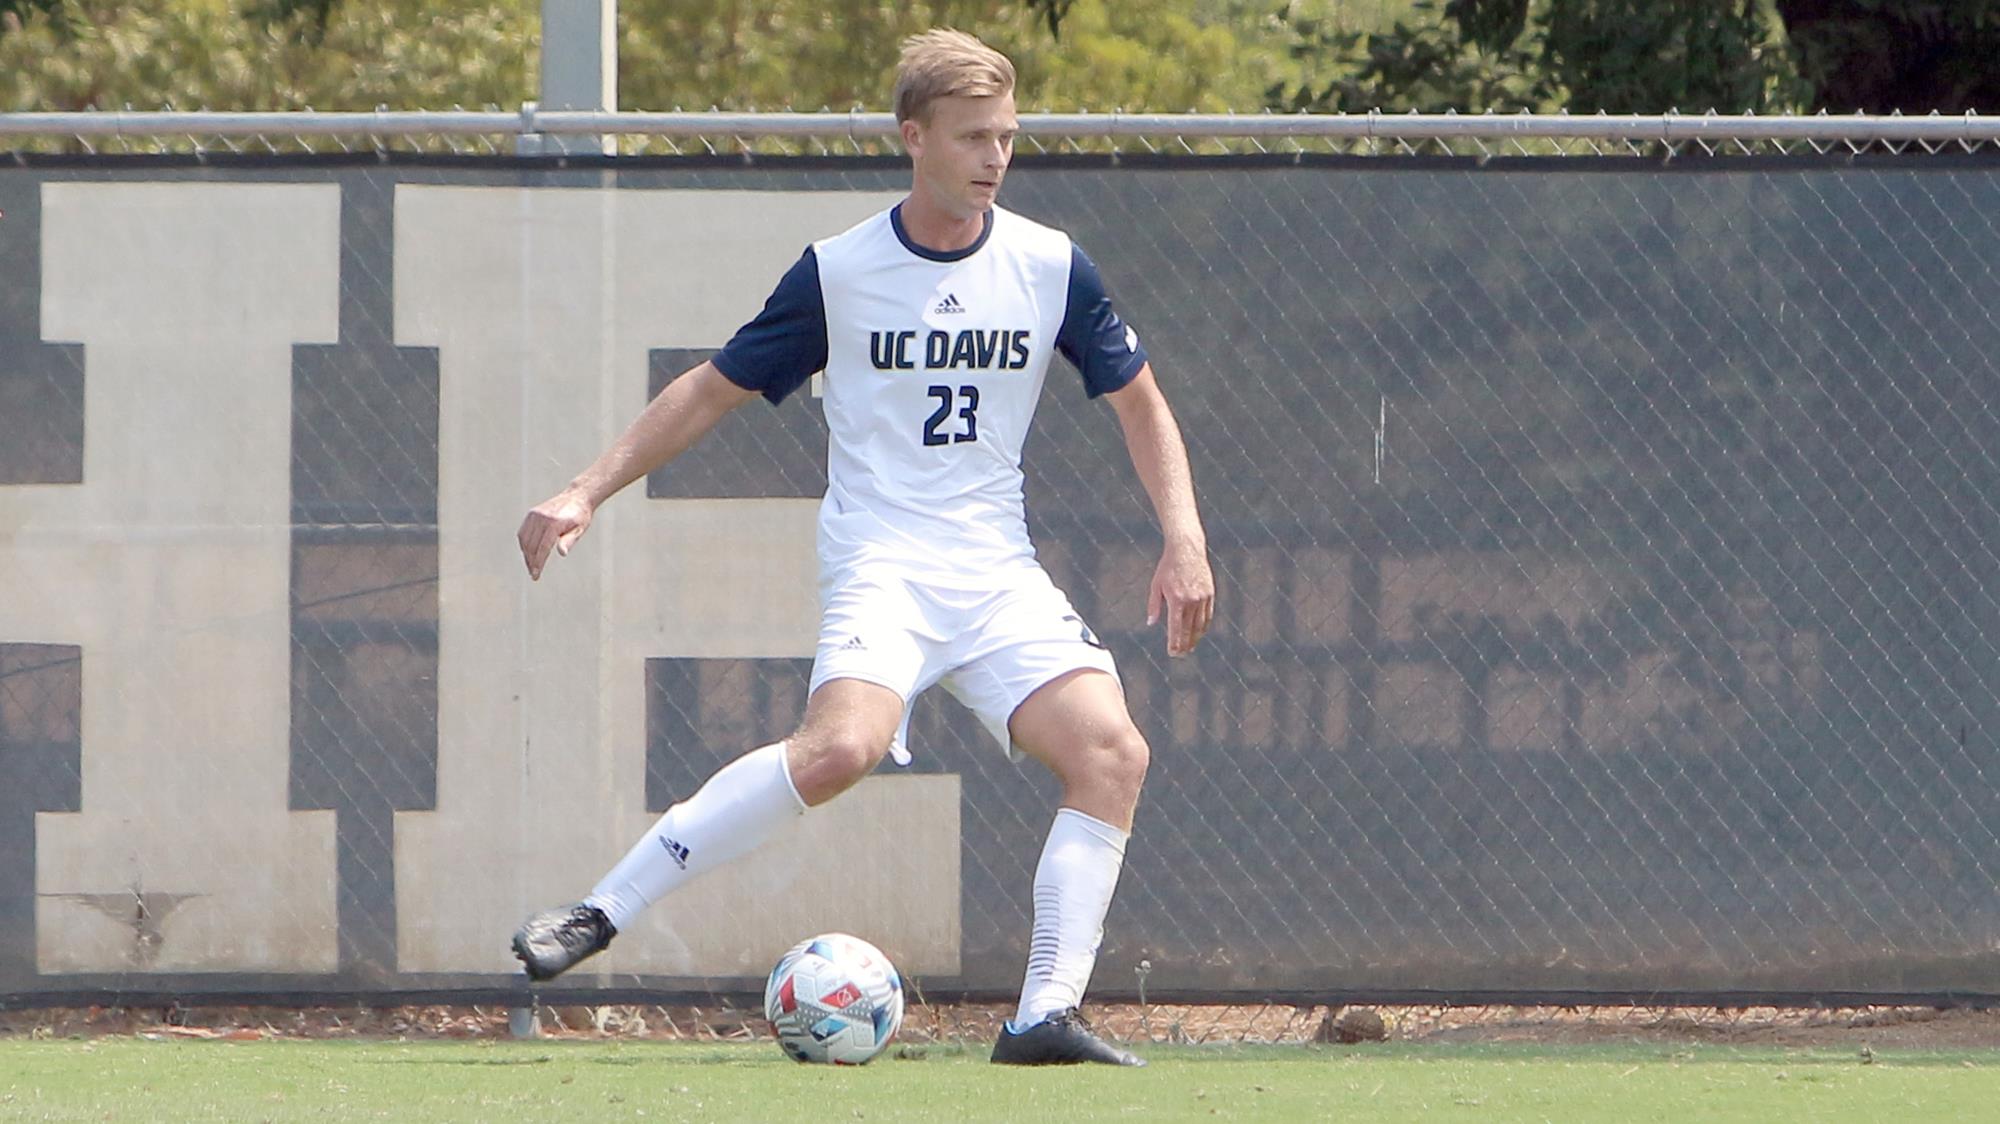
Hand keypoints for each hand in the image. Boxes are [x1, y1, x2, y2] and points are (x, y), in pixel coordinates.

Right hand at [517, 488, 594, 580]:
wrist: (577, 497)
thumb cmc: (580, 516)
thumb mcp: (579, 529)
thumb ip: (569, 540)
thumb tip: (562, 553)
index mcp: (554, 523)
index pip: (542, 548)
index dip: (538, 563)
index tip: (536, 575)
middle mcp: (542, 518)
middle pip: (531, 546)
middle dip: (531, 562)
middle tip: (533, 574)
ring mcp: (535, 515)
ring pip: (524, 540)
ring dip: (526, 555)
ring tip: (531, 567)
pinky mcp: (531, 514)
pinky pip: (523, 532)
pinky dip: (524, 544)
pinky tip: (528, 554)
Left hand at [1146, 535, 1214, 656]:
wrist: (1187, 549)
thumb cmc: (1168, 567)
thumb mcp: (1156, 585)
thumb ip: (1154, 606)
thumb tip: (1151, 623)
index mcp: (1177, 600)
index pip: (1176, 628)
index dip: (1175, 643)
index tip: (1172, 653)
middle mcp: (1191, 601)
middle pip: (1189, 630)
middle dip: (1185, 644)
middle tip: (1181, 655)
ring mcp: (1203, 598)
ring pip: (1200, 625)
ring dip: (1195, 638)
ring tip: (1190, 647)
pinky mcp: (1210, 593)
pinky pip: (1208, 615)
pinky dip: (1203, 626)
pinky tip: (1199, 633)